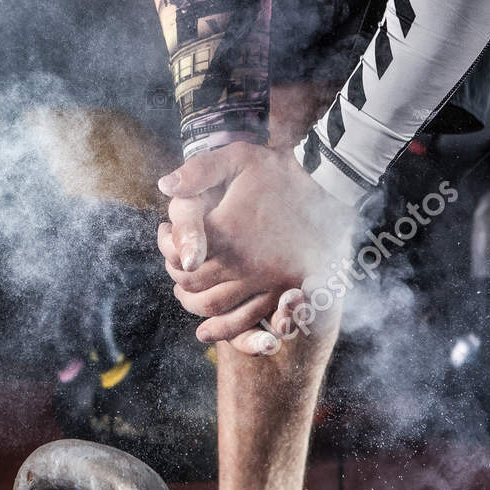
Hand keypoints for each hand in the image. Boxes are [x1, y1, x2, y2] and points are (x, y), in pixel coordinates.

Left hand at [157, 141, 355, 350]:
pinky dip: (225, 330)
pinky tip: (208, 331)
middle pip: (194, 285)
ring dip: (195, 306)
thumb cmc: (277, 171)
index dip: (168, 252)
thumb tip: (164, 187)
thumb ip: (198, 172)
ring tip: (187, 296)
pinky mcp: (284, 292)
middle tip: (175, 269)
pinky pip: (248, 320)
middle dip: (178, 279)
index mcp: (226, 232)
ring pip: (215, 307)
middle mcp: (242, 262)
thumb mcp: (237, 158)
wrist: (326, 186)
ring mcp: (264, 281)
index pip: (181, 257)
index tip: (166, 238)